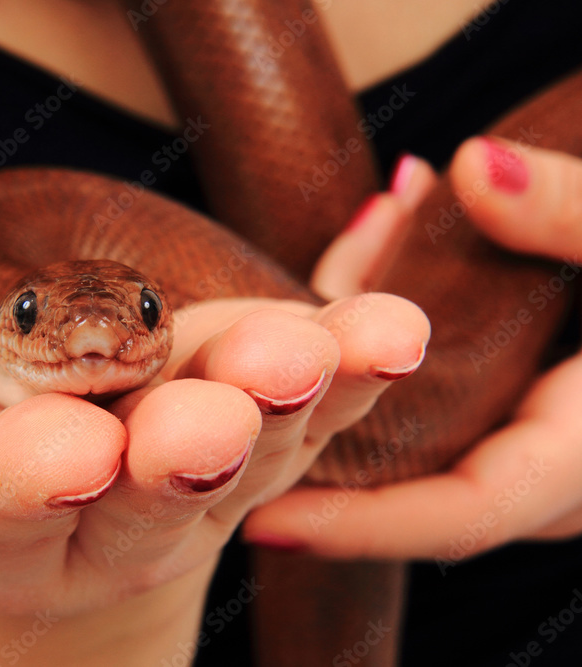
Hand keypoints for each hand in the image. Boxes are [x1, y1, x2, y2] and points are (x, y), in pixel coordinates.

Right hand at [0, 292, 424, 617]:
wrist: (36, 487)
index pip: (4, 509)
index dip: (23, 479)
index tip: (54, 450)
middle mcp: (105, 512)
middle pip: (147, 486)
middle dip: (176, 448)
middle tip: (207, 414)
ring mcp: (192, 470)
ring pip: (248, 437)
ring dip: (291, 392)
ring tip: (335, 348)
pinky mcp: (249, 418)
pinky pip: (306, 397)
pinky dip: (345, 361)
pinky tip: (385, 326)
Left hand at [243, 138, 581, 559]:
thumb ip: (579, 217)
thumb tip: (469, 170)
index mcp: (576, 456)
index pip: (453, 513)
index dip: (356, 526)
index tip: (260, 524)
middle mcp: (545, 465)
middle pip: (404, 465)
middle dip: (320, 419)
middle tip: (236, 376)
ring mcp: (526, 433)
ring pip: (412, 412)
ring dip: (358, 341)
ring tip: (328, 257)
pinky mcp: (518, 398)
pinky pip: (438, 376)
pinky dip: (401, 309)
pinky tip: (395, 218)